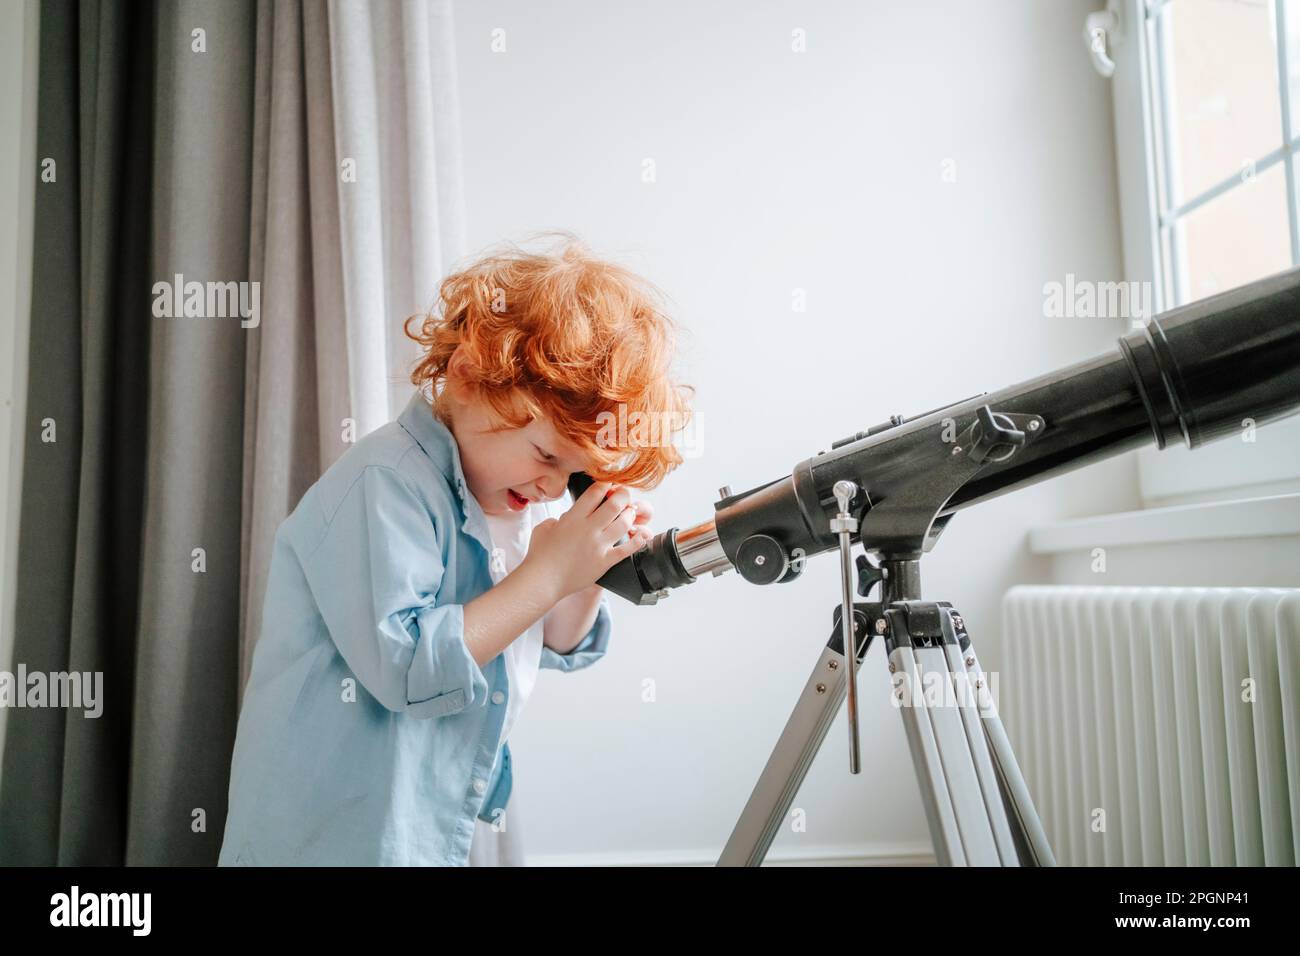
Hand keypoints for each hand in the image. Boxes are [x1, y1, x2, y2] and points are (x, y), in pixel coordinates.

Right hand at [523, 481, 651, 601]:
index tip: (610, 483)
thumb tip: (566, 518)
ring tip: (629, 513)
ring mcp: (598, 546)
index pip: (595, 492)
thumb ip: (557, 519)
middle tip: (625, 494)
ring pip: (624, 524)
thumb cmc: (540, 556)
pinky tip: (642, 535)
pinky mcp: (604, 562)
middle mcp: (588, 529)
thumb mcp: (544, 528)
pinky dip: (637, 541)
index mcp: (573, 518)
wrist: (542, 581)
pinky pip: (626, 549)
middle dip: (623, 495)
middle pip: (615, 504)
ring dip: (630, 516)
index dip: (606, 484)